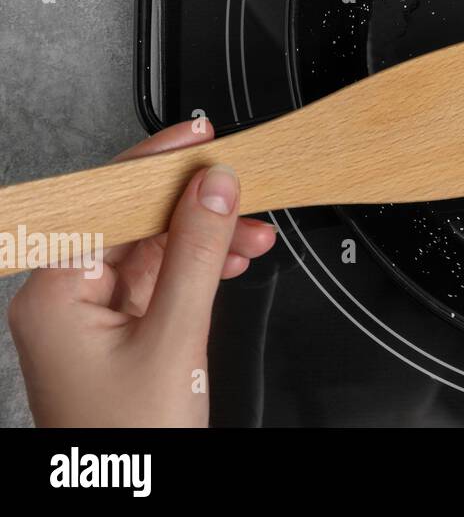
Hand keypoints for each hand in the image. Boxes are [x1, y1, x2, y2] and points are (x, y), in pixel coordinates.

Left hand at [6, 121, 276, 426]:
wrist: (130, 506)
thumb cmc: (131, 442)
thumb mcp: (175, 337)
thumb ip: (198, 254)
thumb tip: (214, 188)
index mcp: (53, 295)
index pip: (106, 203)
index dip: (156, 164)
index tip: (200, 139)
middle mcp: (63, 301)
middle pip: (133, 222)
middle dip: (196, 207)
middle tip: (243, 186)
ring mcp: (90, 318)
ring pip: (154, 250)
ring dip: (208, 238)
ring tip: (255, 232)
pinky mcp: (119, 334)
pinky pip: (161, 280)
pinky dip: (201, 268)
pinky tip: (234, 258)